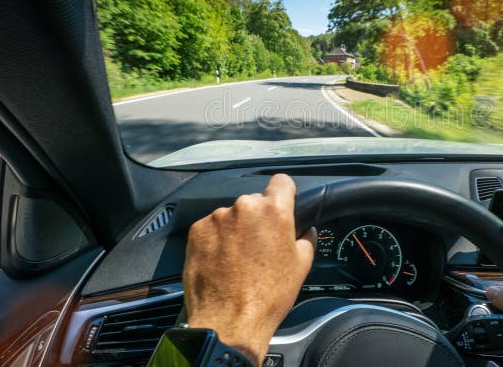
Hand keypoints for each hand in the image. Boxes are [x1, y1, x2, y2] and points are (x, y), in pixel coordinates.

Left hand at [182, 174, 315, 364]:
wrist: (229, 322)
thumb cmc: (268, 296)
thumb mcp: (301, 266)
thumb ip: (306, 238)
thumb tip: (305, 230)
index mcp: (274, 211)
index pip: (281, 181)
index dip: (284, 193)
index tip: (282, 204)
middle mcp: (244, 207)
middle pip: (254, 202)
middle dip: (258, 218)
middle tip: (259, 245)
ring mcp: (217, 218)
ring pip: (231, 216)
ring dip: (235, 229)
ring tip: (237, 259)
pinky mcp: (196, 231)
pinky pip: (211, 228)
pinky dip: (216, 240)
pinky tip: (221, 262)